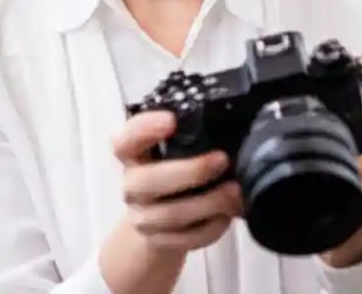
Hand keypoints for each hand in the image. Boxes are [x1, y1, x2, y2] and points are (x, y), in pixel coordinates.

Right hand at [113, 111, 243, 251]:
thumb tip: (234, 125)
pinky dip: (213, 226)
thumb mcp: (181, 146)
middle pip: (148, 182)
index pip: (124, 141)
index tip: (171, 120)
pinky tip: (228, 213)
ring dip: (209, 203)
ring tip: (236, 191)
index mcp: (134, 154)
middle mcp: (133, 184)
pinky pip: (187, 238)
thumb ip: (195, 134)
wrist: (164, 215)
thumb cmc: (179, 168)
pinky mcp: (159, 241)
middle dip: (191, 171)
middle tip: (222, 160)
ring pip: (172, 215)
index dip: (144, 130)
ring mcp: (143, 216)